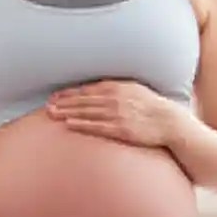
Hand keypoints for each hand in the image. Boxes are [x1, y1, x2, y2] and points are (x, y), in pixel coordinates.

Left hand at [46, 79, 183, 147]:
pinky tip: (68, 124)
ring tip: (52, 114)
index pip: (88, 89)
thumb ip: (116, 88)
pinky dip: (81, 124)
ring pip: (86, 112)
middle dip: (63, 102)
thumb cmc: (152, 106)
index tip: (55, 95)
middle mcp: (115, 98)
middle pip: (83, 100)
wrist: (169, 121)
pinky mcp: (121, 129)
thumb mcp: (134, 89)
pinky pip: (97, 126)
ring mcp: (117, 114)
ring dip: (67, 112)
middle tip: (47, 105)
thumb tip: (99, 90)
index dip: (69, 93)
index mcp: (118, 87)